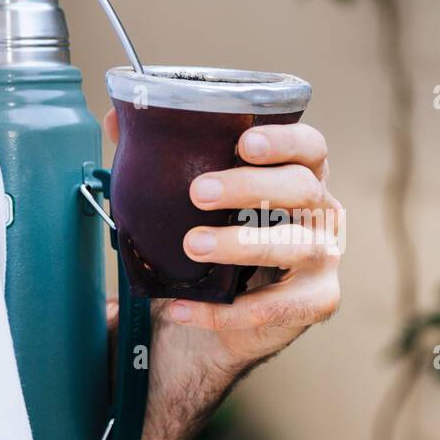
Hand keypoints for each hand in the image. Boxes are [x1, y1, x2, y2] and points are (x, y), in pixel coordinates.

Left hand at [104, 109, 343, 373]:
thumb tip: (117, 119)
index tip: (244, 142)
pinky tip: (181, 306)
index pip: (309, 146)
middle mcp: (321, 212)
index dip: (283, 140)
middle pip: (302, 189)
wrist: (228, 321)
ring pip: (295, 246)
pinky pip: (272, 307)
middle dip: (250, 187)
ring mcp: (323, 258)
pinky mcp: (316, 300)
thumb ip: (163, 159)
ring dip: (241, 245)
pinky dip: (223, 312)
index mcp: (301, 175)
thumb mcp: (197, 199)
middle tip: (199, 192)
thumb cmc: (222, 241)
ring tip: (194, 244)